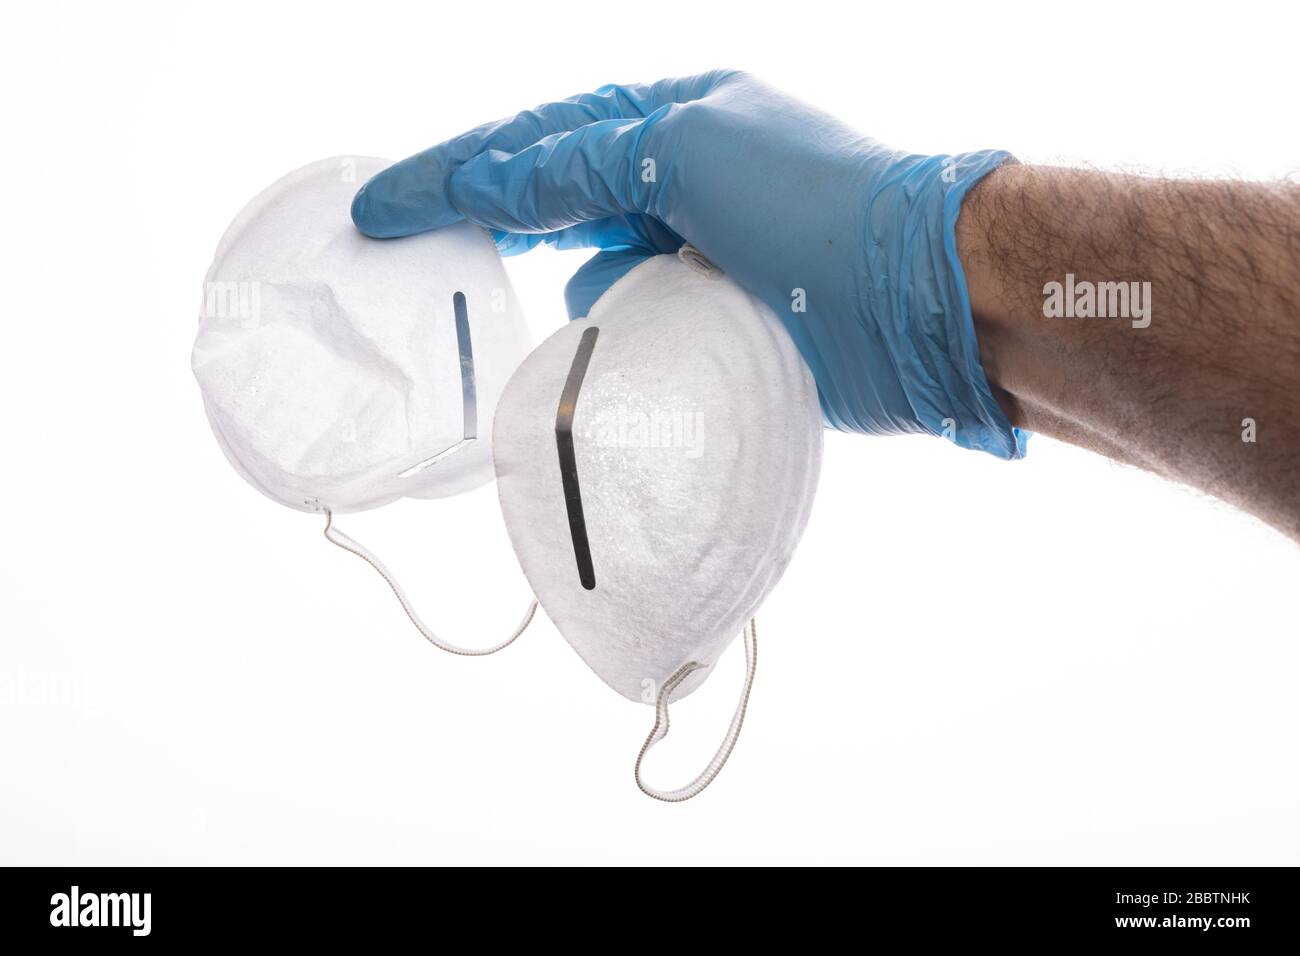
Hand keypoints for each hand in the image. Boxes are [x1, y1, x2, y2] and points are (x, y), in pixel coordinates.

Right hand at [351, 70, 1024, 457]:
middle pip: (556, 193)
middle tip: (403, 240)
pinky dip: (610, 321)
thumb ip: (577, 164)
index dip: (452, 171)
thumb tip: (488, 183)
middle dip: (482, 214)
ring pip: (595, 257)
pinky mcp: (722, 312)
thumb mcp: (680, 155)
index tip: (377, 207)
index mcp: (672, 119)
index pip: (537, 140)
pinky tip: (594, 327)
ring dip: (555, 270)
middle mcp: (683, 176)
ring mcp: (702, 246)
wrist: (916, 298)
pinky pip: (640, 314)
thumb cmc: (810, 205)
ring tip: (489, 287)